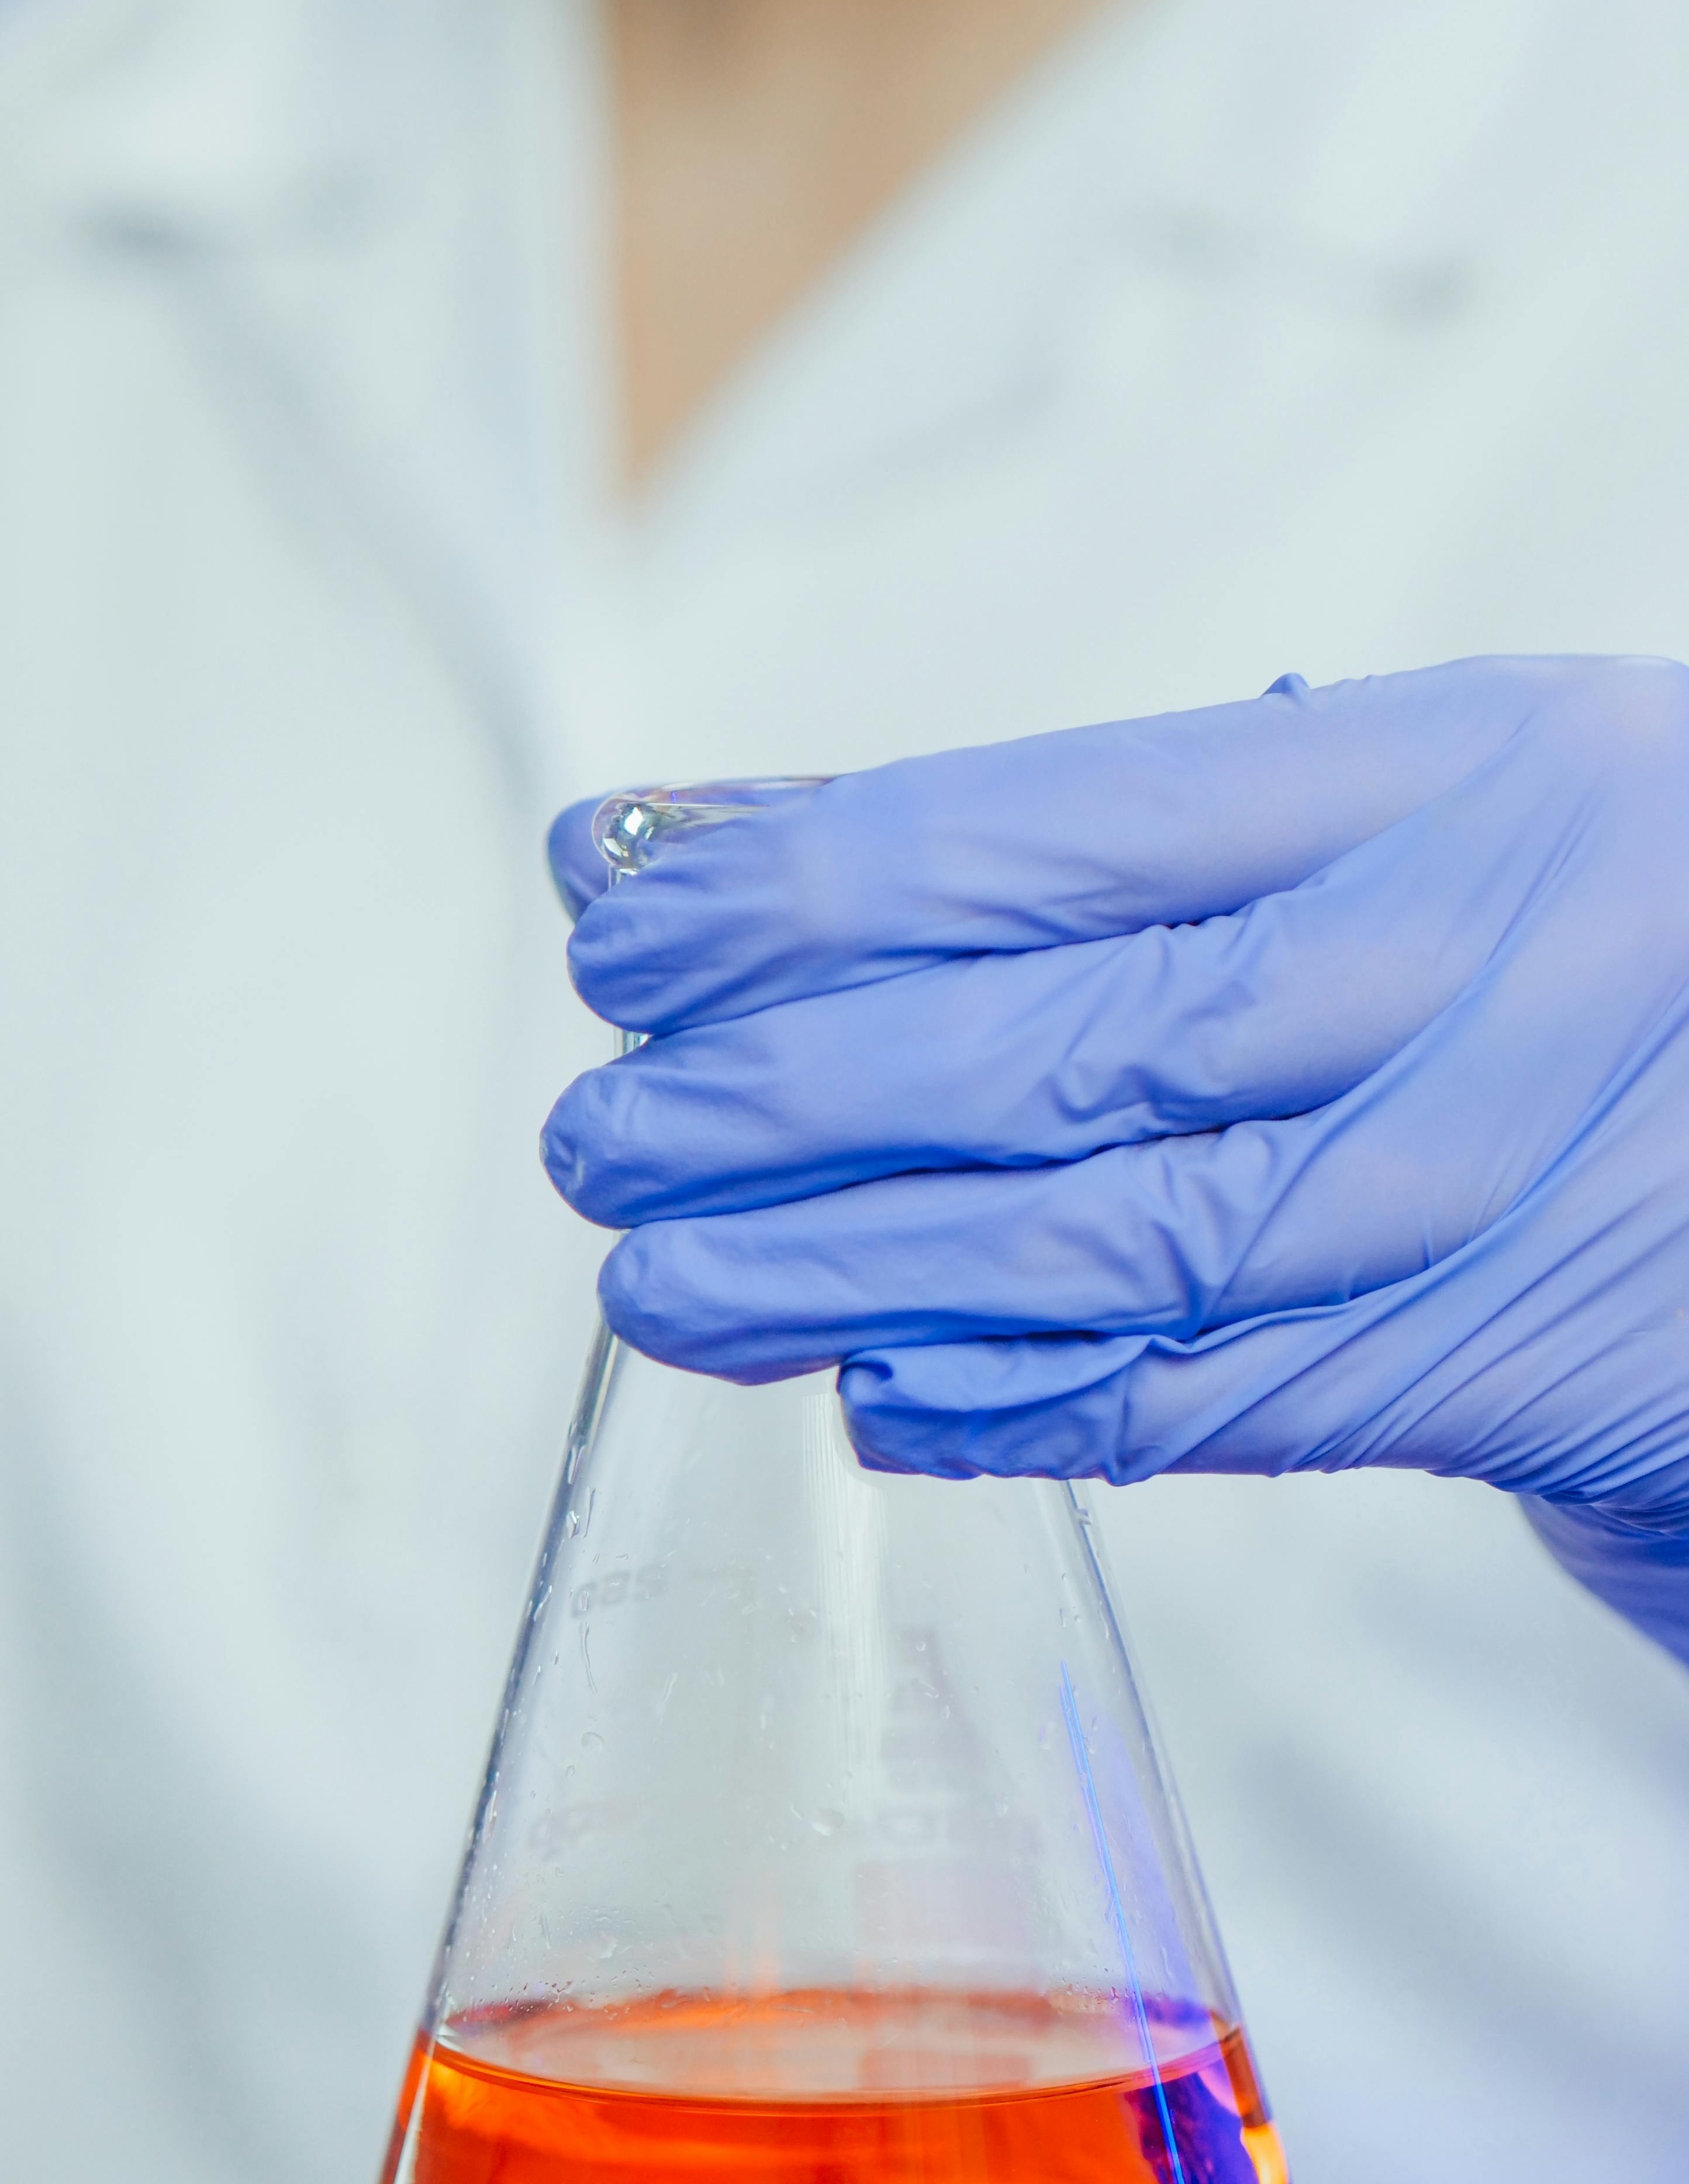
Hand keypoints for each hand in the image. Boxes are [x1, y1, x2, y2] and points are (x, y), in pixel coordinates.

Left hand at [542, 659, 1688, 1655]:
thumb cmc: (1609, 929)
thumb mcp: (1442, 795)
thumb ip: (1146, 830)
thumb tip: (767, 851)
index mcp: (1447, 775)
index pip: (1048, 829)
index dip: (805, 887)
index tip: (628, 922)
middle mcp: (1449, 982)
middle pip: (1040, 1047)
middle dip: (774, 1097)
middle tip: (596, 1134)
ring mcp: (1455, 1195)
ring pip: (1084, 1247)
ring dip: (838, 1278)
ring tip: (656, 1280)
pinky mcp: (1463, 1369)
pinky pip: (1194, 1403)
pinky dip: (1010, 1408)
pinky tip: (868, 1395)